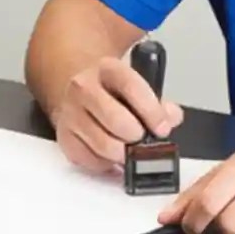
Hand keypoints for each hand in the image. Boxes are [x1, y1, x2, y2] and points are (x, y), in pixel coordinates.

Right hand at [51, 56, 183, 171]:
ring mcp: (71, 112)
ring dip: (124, 155)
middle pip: (115, 120)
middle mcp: (84, 87)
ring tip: (131, 151)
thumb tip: (170, 117)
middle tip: (144, 141)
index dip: (151, 111)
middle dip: (136, 137)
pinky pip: (91, 160)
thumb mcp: (139, 86)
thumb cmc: (114, 93)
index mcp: (107, 69)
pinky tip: (113, 155)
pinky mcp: (64, 137)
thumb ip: (160, 102)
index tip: (162, 128)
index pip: (131, 86)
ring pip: (104, 145)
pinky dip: (108, 164)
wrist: (82, 94)